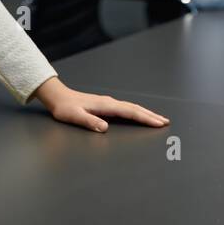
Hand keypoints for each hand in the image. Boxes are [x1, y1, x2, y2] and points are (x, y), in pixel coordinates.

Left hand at [31, 77, 168, 131]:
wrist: (58, 96)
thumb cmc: (64, 108)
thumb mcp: (74, 116)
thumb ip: (89, 122)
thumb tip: (105, 128)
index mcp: (105, 105)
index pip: (130, 112)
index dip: (145, 118)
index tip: (158, 123)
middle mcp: (110, 102)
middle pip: (135, 109)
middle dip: (151, 115)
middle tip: (165, 122)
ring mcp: (108, 102)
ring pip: (132, 108)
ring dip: (146, 113)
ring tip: (157, 119)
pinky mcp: (106, 104)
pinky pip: (126, 108)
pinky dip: (137, 112)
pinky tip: (139, 115)